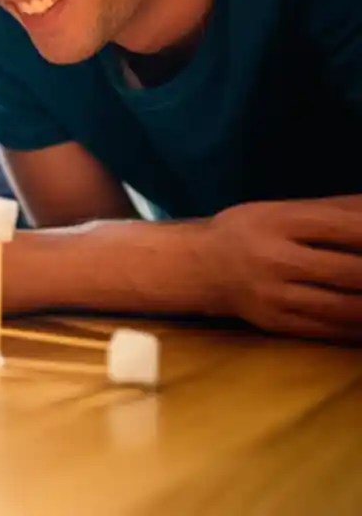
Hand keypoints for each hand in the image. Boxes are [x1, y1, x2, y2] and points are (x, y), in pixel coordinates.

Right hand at [208, 199, 361, 341]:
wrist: (195, 268)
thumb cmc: (247, 232)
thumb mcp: (282, 210)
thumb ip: (337, 210)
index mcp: (279, 222)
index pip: (347, 228)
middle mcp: (275, 259)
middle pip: (352, 272)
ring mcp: (274, 296)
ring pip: (347, 308)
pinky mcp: (275, 324)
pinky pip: (331, 331)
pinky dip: (361, 329)